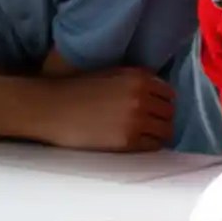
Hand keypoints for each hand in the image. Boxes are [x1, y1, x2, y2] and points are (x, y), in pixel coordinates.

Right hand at [37, 67, 174, 151]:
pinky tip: (137, 142)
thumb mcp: (109, 74)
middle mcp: (141, 97)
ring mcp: (136, 120)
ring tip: (144, 135)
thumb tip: (156, 92)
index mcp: (138, 77)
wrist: (51, 108)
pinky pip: (153, 146)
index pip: (168, 92)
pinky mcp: (128, 141)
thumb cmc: (75, 89)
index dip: (162, 101)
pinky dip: (149, 145)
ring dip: (158, 133)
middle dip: (162, 117)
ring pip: (166, 131)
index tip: (154, 107)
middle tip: (150, 123)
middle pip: (170, 112)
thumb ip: (135, 80)